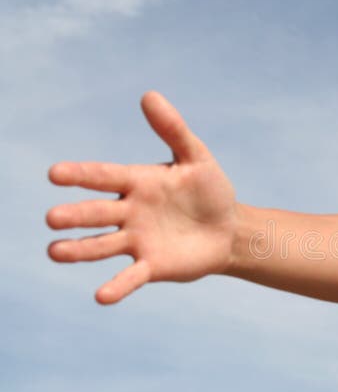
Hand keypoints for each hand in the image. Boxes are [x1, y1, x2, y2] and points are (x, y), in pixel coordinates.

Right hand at [46, 91, 237, 304]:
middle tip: (53, 218)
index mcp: (137, 182)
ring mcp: (137, 240)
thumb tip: (149, 95)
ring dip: (79, 250)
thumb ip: (173, 130)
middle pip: (96, 213)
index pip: (103, 177)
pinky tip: (101, 297)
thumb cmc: (211, 191)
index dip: (80, 176)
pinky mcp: (151, 265)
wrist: (230, 229)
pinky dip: (117, 286)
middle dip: (75, 216)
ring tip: (54, 252)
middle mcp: (129, 212)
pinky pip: (130, 277)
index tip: (55, 174)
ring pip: (101, 245)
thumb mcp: (197, 157)